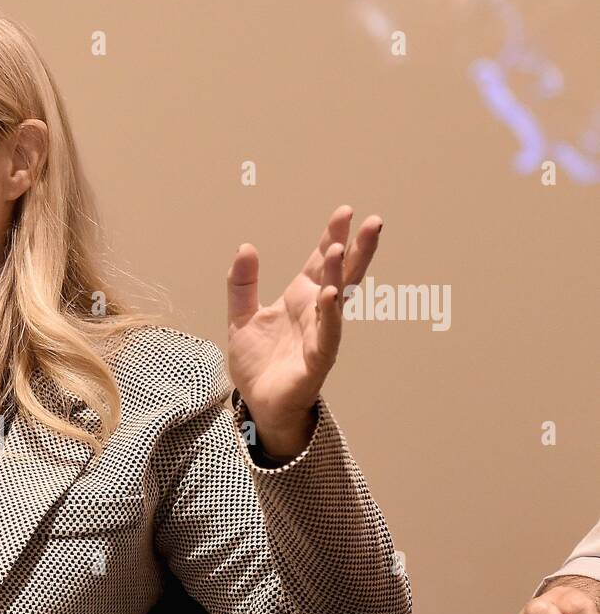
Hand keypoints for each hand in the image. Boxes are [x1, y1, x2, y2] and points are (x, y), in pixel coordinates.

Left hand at [226, 205, 383, 456]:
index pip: (320, 262)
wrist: (257, 402)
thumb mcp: (241, 317)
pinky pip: (327, 334)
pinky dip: (330, 315)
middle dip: (356, 249)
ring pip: (336, 301)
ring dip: (339, 275)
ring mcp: (320, 335)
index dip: (332, 237)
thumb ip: (242, 283)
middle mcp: (316, 312)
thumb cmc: (257, 362)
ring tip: (341, 249)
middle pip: (341, 275)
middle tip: (371, 221)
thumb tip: (245, 247)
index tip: (345, 211)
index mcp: (300, 298)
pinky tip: (332, 295)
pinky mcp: (317, 360)